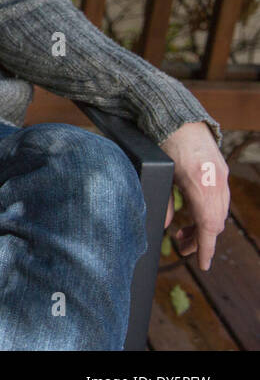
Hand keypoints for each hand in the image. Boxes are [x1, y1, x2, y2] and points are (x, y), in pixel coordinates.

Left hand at [159, 121, 229, 269]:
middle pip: (215, 222)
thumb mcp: (158, 174)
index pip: (208, 226)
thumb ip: (164, 201)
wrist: (175, 114)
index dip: (205, 248)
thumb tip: (167, 225)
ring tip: (183, 234)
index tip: (203, 265)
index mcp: (199, 183)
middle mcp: (216, 181)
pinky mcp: (221, 170)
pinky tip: (194, 216)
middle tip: (181, 248)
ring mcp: (221, 174)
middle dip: (200, 240)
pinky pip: (220, 199)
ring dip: (204, 227)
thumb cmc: (160, 142)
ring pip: (219, 211)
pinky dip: (208, 212)